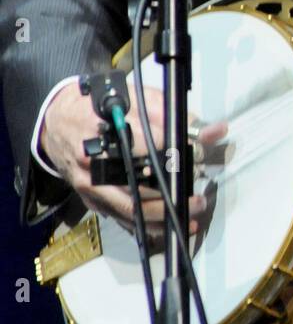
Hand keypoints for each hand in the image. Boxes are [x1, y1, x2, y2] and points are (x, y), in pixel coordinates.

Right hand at [39, 80, 225, 240]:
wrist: (57, 122)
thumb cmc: (96, 106)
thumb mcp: (130, 96)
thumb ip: (165, 111)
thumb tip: (205, 128)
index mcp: (103, 130)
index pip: (145, 146)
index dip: (174, 152)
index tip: (197, 154)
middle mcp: (94, 162)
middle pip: (138, 185)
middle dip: (172, 191)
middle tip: (199, 196)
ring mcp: (90, 184)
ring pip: (130, 208)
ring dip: (163, 216)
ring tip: (192, 213)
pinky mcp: (91, 198)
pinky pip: (120, 217)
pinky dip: (145, 226)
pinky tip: (168, 226)